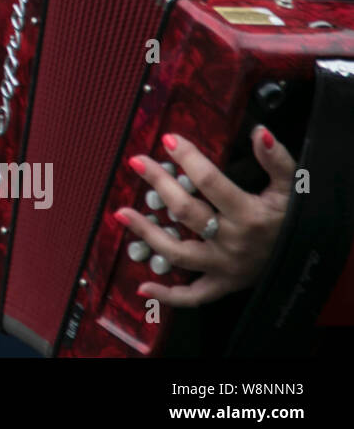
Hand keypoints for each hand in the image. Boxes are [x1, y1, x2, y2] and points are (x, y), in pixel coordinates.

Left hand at [115, 127, 294, 306]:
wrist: (308, 259)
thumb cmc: (293, 218)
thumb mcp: (291, 188)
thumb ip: (277, 160)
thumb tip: (260, 133)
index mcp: (249, 214)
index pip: (210, 181)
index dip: (188, 158)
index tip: (168, 140)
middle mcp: (232, 241)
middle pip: (185, 212)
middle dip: (159, 184)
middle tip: (137, 162)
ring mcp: (224, 266)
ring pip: (177, 252)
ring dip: (146, 233)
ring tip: (121, 212)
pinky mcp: (222, 284)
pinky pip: (193, 296)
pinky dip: (167, 296)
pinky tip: (142, 287)